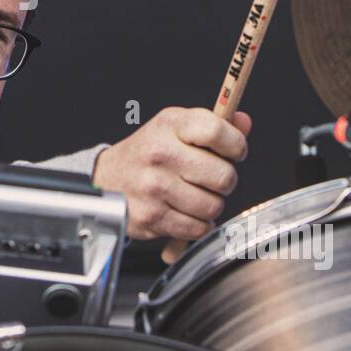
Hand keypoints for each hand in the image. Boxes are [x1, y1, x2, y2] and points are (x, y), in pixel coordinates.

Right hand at [91, 107, 251, 264]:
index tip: (234, 152)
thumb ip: (213, 124)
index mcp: (169, 125)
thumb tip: (243, 121)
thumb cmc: (148, 152)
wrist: (107, 178)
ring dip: (211, 205)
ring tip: (195, 195)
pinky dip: (197, 224)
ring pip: (213, 206)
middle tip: (211, 179)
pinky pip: (197, 228)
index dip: (236, 145)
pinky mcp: (151, 216)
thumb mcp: (176, 127)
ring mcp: (154, 187)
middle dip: (225, 181)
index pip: (217, 131)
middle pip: (223, 176)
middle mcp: (160, 153)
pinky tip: (185, 211)